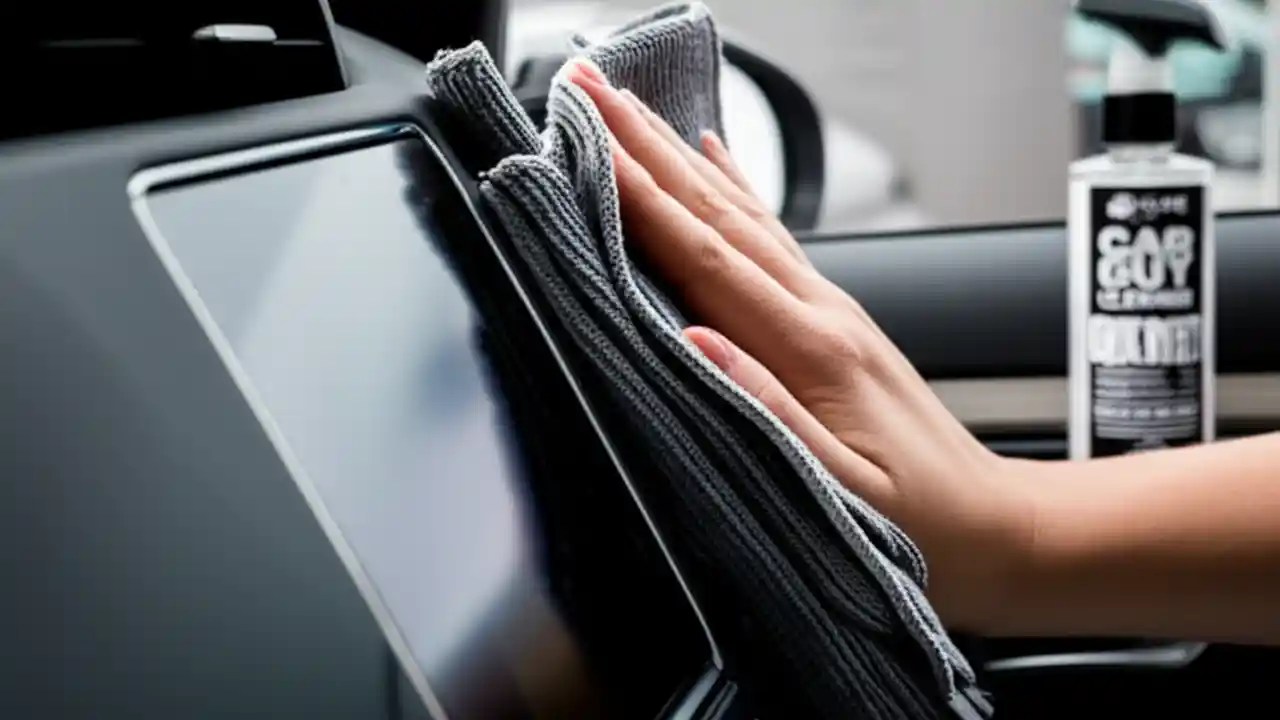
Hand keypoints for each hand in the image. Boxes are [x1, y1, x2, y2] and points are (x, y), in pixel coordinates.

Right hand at [568, 61, 1039, 632]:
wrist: (995, 523)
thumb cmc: (920, 521)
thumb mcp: (842, 490)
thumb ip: (767, 412)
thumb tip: (694, 340)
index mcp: (814, 350)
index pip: (709, 257)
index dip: (644, 199)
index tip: (592, 144)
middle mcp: (822, 312)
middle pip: (719, 214)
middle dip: (648, 149)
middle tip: (592, 91)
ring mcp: (830, 309)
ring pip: (742, 215)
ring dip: (679, 157)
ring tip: (630, 110)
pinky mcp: (833, 321)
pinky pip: (771, 238)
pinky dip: (735, 189)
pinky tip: (713, 156)